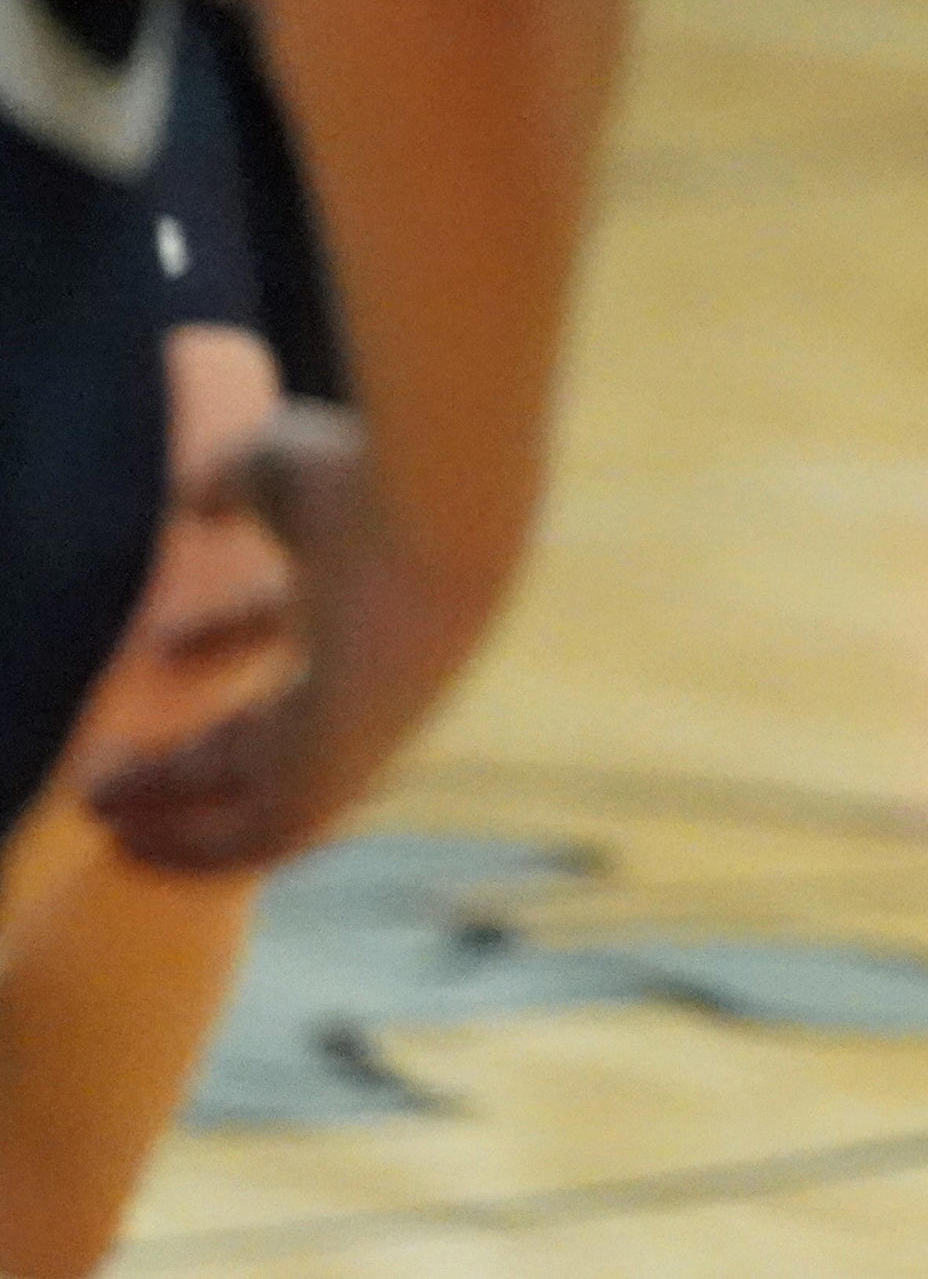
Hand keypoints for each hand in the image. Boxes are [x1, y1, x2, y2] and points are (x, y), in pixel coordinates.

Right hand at [84, 401, 411, 872]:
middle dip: (189, 755)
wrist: (435, 520)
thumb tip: (198, 499)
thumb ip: (235, 485)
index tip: (163, 646)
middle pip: (276, 730)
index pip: (298, 629)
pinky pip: (270, 835)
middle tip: (104, 770)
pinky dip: (203, 849)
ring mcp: (365, 728)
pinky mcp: (347, 769)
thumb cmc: (359, 482)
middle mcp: (372, 676)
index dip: (227, 634)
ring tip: (99, 809)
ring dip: (180, 805)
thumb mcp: (276, 470)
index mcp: (366, 596)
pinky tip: (132, 845)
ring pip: (263, 789)